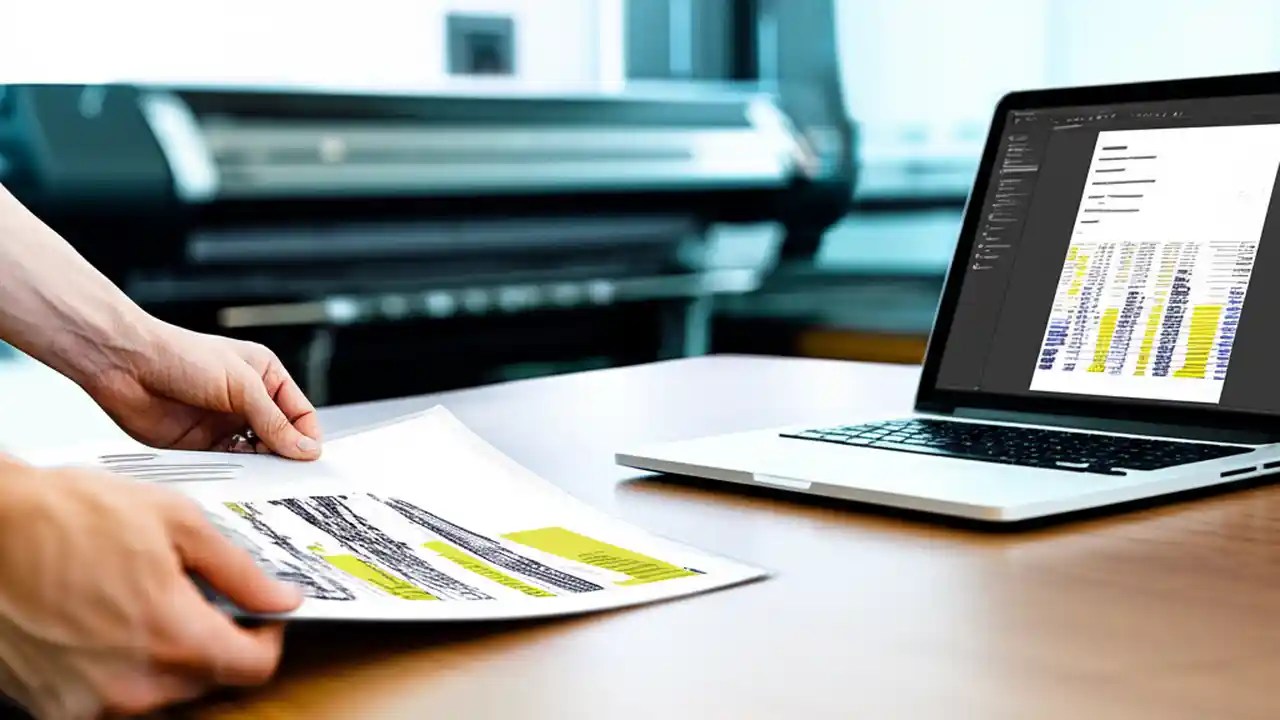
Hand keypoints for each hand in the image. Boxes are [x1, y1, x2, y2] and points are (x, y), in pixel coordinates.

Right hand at [0, 457, 301, 717]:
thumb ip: (239, 571)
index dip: (266, 636)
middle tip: (193, 596)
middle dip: (214, 640)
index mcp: (172, 639)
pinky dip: (120, 669)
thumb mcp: (177, 522)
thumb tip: (281, 598)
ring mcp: (89, 702)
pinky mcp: (54, 706)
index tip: (259, 614)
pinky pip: (111, 698)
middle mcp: (133, 684)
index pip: (254, 667)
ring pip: (161, 693)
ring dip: (166, 656)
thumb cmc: (67, 516)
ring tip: (140, 603)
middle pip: (208, 679)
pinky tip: (104, 625)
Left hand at [80, 319, 321, 460]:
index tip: (309, 456)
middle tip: (289, 471)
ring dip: (261, 465)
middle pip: (281, 437)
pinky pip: (228, 465)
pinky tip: (238, 474)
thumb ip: (273, 420)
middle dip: (286, 453)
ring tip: (263, 473)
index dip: (307, 435)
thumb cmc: (181, 356)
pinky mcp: (201, 445)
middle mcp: (248, 401)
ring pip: (256, 454)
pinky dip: (236, 473)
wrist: (126, 366)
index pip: (299, 412)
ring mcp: (225, 424)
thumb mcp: (241, 385)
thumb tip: (305, 447)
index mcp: (265, 377)